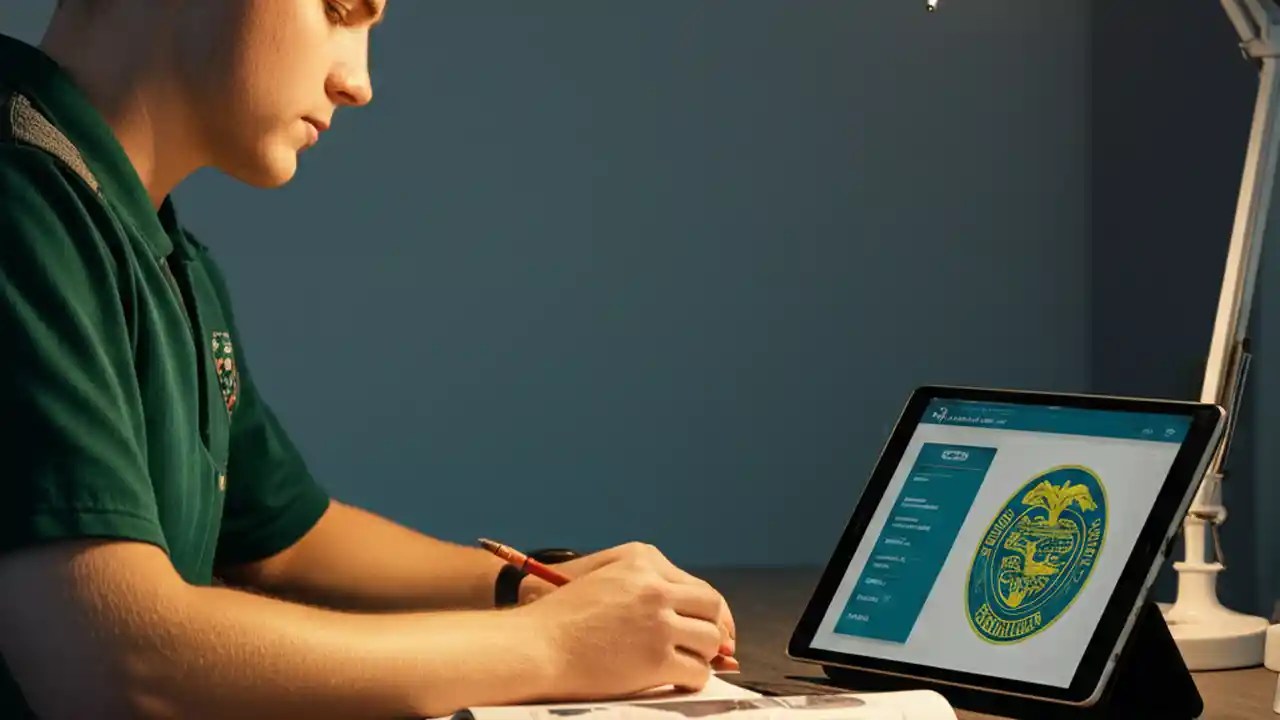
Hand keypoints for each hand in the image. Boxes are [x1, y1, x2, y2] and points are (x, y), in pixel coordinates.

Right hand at [514, 555, 727, 700]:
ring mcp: (658, 622)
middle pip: (711, 607)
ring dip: (702, 655)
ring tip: (684, 664)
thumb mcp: (600, 577)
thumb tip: (684, 608)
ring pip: (709, 640)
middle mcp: (654, 586)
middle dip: (714, 630)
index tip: (711, 626)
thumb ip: (640, 583)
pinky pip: (697, 671)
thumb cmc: (561, 618)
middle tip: (709, 649)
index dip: (709, 611)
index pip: (695, 585)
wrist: (536, 647)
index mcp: (642, 560)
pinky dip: (692, 678)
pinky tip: (677, 680)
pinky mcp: (656, 658)